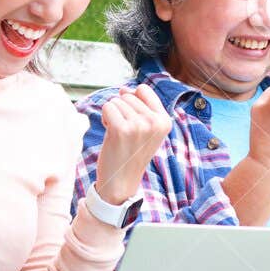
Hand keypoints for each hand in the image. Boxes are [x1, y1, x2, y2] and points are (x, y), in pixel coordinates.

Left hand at [94, 84, 170, 204]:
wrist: (121, 181)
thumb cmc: (130, 153)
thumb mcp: (146, 130)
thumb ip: (141, 106)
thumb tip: (125, 89)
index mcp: (164, 121)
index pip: (144, 90)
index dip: (132, 100)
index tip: (133, 120)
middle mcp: (154, 122)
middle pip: (128, 95)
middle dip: (122, 110)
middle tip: (125, 133)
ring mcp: (139, 125)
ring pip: (116, 101)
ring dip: (112, 115)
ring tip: (119, 134)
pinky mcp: (121, 129)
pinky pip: (107, 107)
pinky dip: (104, 118)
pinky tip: (110, 133)